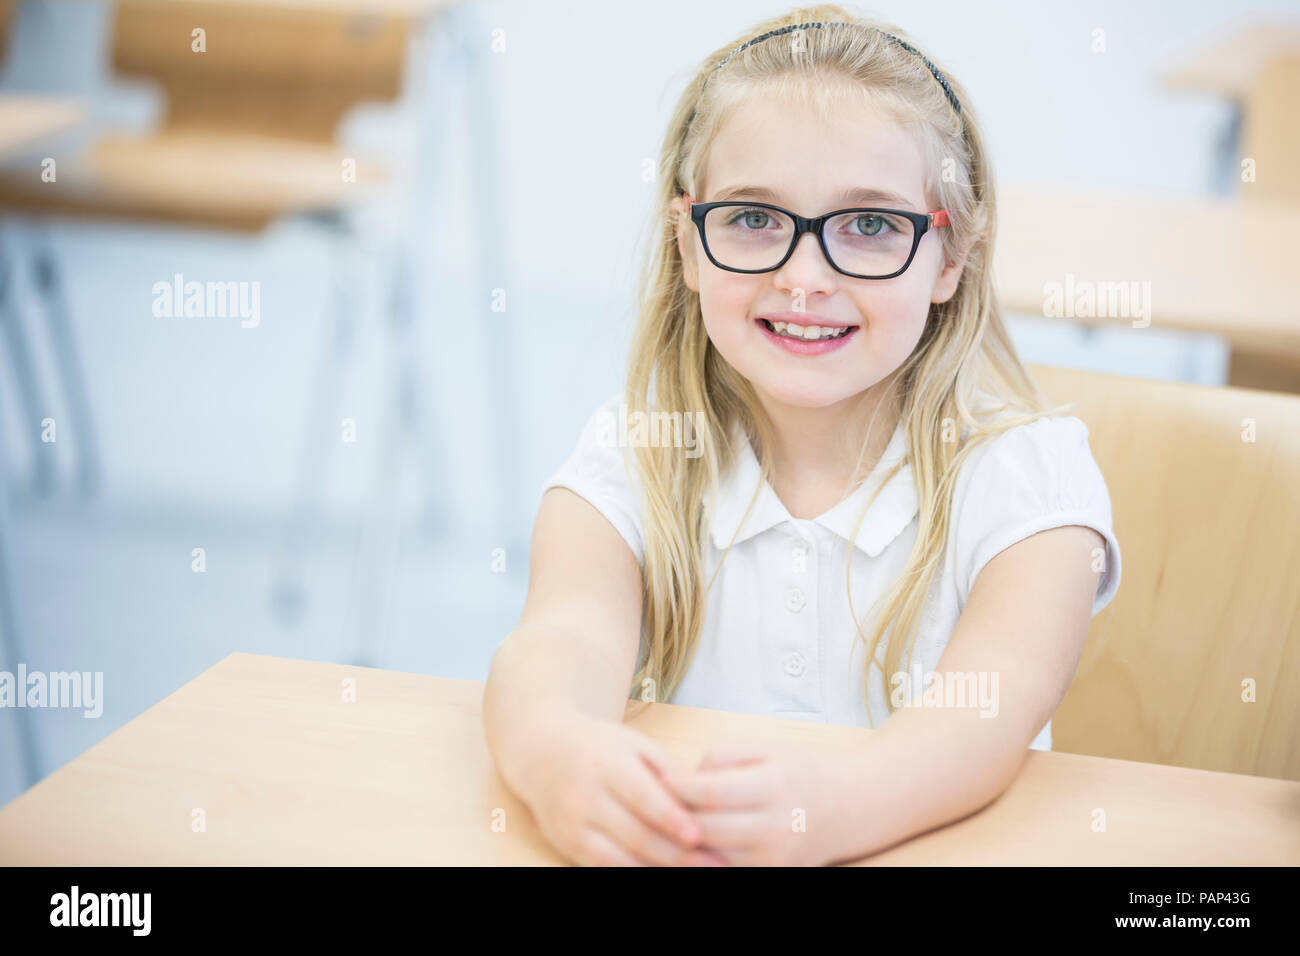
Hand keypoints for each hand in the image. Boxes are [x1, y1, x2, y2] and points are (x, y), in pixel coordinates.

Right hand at [514, 709, 727, 865]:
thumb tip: (705, 799)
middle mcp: (586, 796)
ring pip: (619, 859)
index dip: (670, 818)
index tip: (698, 835)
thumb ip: (669, 770)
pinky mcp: (565, 845)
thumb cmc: (599, 747)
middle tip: (714, 864)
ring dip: (659, 870)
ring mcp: (572, 825)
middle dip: (677, 856)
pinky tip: (660, 874)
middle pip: (635, 834)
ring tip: (695, 872)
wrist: (541, 752)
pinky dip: (634, 874)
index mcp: (606, 764)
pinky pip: (603, 869)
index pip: (641, 796)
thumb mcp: (634, 744)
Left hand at [661, 737, 841, 865]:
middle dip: (675, 816)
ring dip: (686, 840)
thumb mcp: (765, 747)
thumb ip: (721, 755)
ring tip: (672, 820)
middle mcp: (777, 828)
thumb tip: (683, 779)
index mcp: (775, 786)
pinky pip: (724, 869)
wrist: (843, 810)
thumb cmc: (796, 772)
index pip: (712, 791)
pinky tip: (695, 839)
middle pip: (706, 829)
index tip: (659, 777)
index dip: (678, 786)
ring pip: (710, 856)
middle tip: (656, 801)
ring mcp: (774, 860)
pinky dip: (704, 856)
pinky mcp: (771, 876)